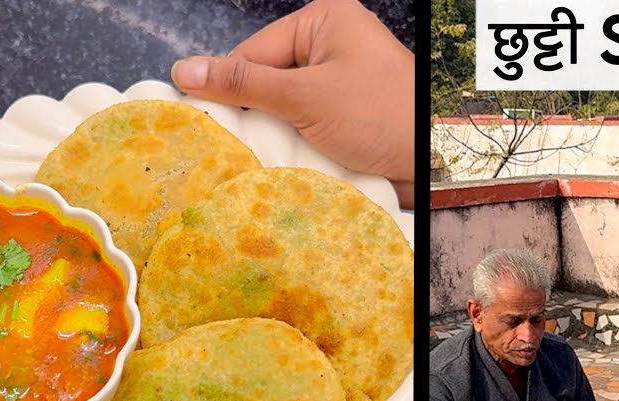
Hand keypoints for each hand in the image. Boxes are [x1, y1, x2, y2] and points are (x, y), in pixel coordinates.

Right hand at [170, 0, 413, 208]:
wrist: (434, 162)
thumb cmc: (382, 118)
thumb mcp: (305, 97)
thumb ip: (244, 85)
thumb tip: (184, 70)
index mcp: (325, 20)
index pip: (254, 51)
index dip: (230, 87)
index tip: (202, 121)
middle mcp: (334, 44)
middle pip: (269, 78)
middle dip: (259, 114)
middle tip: (239, 146)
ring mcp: (343, 79)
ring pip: (286, 106)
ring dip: (279, 133)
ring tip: (270, 156)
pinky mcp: (349, 112)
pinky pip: (308, 123)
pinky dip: (299, 143)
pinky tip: (292, 161)